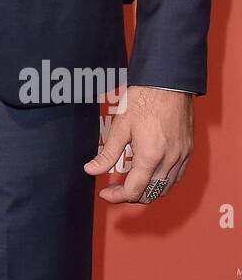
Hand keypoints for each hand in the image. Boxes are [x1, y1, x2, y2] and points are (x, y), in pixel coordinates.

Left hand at [83, 84, 193, 203]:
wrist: (168, 82)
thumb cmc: (144, 99)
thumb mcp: (120, 126)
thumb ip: (107, 153)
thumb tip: (91, 170)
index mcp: (150, 156)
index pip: (133, 191)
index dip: (116, 197)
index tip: (105, 193)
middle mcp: (169, 160)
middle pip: (150, 194)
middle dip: (130, 195)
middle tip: (114, 187)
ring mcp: (181, 156)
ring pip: (165, 188)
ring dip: (147, 190)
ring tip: (130, 180)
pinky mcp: (188, 150)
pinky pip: (176, 176)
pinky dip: (162, 181)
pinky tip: (149, 172)